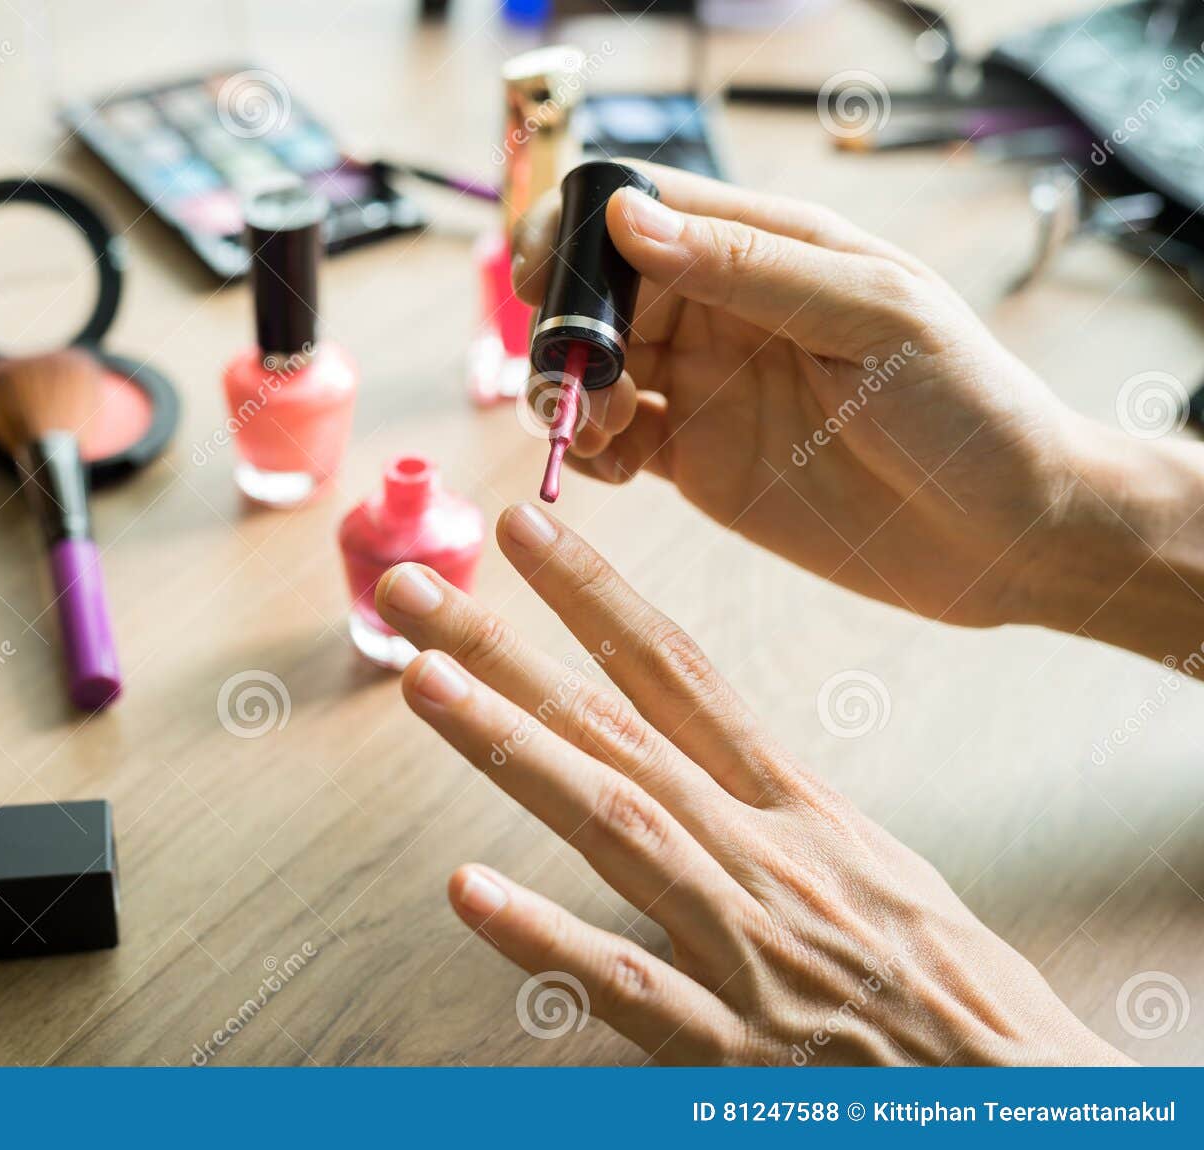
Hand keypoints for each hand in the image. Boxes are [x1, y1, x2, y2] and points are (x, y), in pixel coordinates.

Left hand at [375, 504, 1128, 1064]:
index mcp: (795, 807)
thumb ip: (774, 811)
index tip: (525, 530)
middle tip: (414, 588)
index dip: (595, 593)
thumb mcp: (873, 867)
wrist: (1028, 1104)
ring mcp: (743, 945)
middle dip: (507, 649)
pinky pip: (624, 983)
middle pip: (616, 728)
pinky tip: (469, 892)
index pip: (677, 671)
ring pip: (611, 823)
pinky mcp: (731, 1048)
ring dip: (511, 747)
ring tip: (426, 683)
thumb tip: (702, 759)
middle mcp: (761, 853)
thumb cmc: (954, 990)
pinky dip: (545, 934)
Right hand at [513, 164, 1202, 638]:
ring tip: (597, 429)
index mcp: (772, 251)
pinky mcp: (698, 461)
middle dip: (564, 328)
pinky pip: (613, 442)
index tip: (545, 280)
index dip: (578, 233)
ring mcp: (708, 386)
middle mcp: (728, 310)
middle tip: (566, 380)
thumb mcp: (869, 318)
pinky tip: (611, 467)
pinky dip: (589, 451)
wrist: (1008, 534)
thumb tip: (630, 220)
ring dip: (568, 392)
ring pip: (595, 367)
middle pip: (602, 293)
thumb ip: (749, 268)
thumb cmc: (966, 408)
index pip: (646, 210)